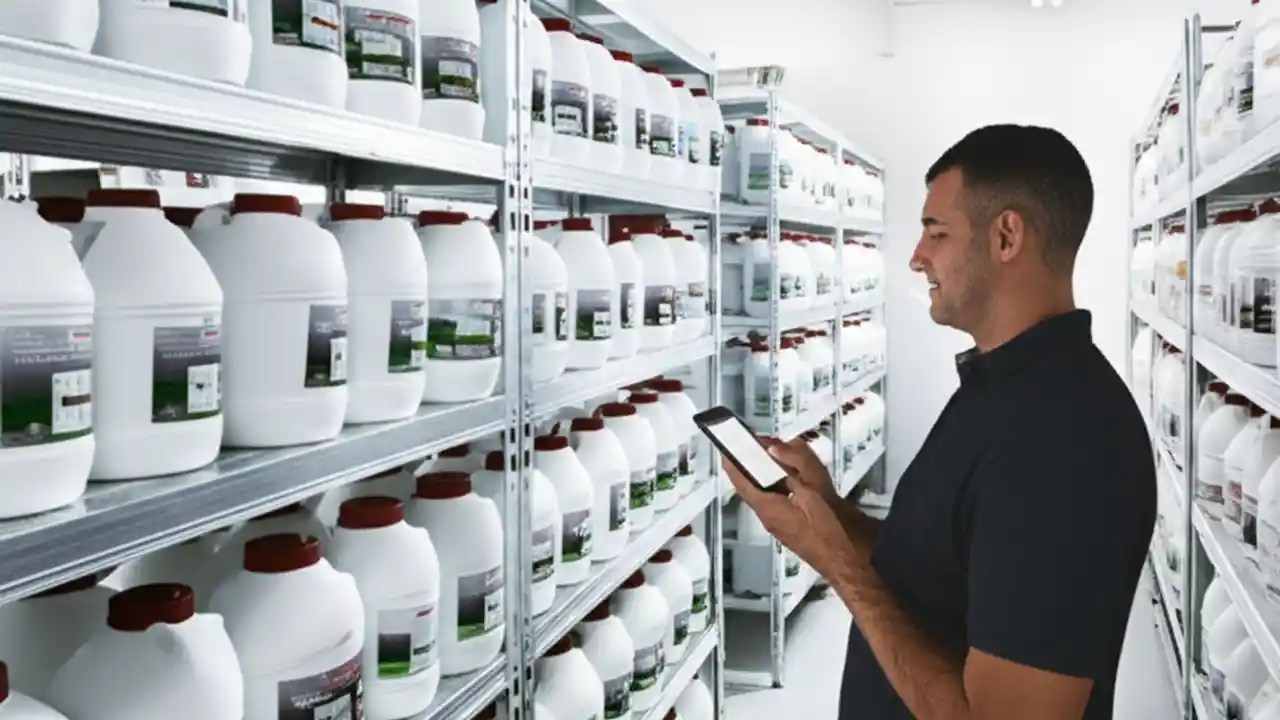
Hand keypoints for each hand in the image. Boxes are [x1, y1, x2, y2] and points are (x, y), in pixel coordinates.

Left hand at [722, 437, 859, 581]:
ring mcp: (782, 524)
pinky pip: (781, 500)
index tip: (725, 447)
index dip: (732, 462)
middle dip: (753, 463)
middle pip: (753, 485)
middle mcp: (770, 518)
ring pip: (768, 492)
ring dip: (769, 473)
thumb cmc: (833, 530)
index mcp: (768, 508)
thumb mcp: (814, 490)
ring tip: (778, 454)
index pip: (740, 481)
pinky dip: (783, 484)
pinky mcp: (794, 526)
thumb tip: (773, 448)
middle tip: (760, 445)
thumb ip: (794, 465)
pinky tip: (796, 476)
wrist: (851, 560)